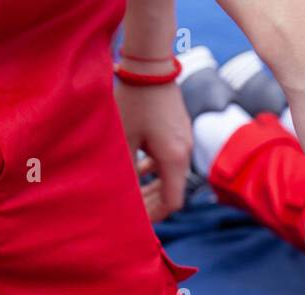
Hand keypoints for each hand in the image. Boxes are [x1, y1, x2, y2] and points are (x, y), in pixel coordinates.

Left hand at [114, 76, 191, 221]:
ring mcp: (184, 140)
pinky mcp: (179, 130)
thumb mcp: (124, 140)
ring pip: (171, 175)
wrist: (151, 64)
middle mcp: (184, 152)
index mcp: (173, 159)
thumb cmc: (134, 100)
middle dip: (152, 203)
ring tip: (132, 191)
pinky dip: (156, 169)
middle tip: (131, 210)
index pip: (172, 202)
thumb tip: (120, 195)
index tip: (137, 221)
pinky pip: (170, 158)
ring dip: (153, 186)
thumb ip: (125, 170)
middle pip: (173, 191)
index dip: (155, 216)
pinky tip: (139, 166)